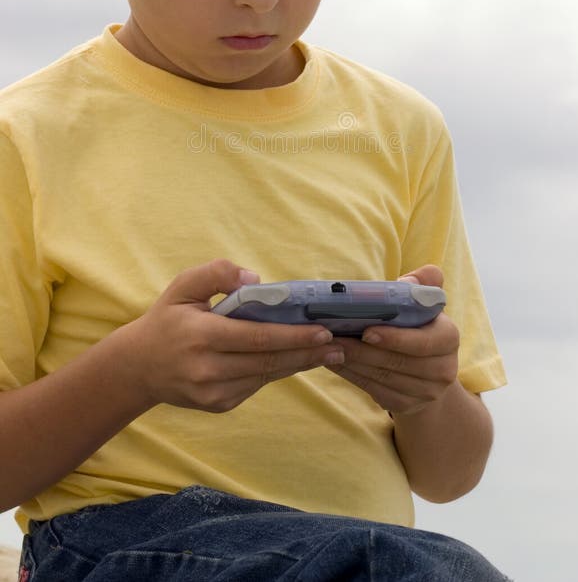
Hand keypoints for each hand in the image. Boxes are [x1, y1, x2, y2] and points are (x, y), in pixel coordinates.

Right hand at [122, 259, 344, 412]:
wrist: (138, 367)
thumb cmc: (166, 319)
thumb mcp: (183, 286)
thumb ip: (217, 273)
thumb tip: (257, 280)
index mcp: (201, 335)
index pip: (257, 338)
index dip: (293, 336)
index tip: (322, 331)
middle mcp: (207, 369)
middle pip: (268, 361)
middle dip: (307, 353)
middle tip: (338, 346)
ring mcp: (212, 392)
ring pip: (265, 376)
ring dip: (299, 364)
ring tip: (329, 354)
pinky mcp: (217, 405)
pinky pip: (255, 385)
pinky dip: (276, 372)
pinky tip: (296, 361)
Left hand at [327, 265, 458, 415]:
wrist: (428, 370)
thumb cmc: (419, 326)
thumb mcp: (424, 303)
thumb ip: (421, 285)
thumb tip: (409, 281)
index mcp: (449, 338)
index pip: (424, 342)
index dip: (395, 338)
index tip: (366, 332)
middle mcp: (443, 369)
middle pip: (398, 362)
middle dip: (362, 350)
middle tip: (333, 337)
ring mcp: (426, 392)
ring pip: (382, 377)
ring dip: (352, 362)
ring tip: (328, 347)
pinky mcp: (407, 405)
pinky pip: (375, 390)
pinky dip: (352, 375)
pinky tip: (334, 361)